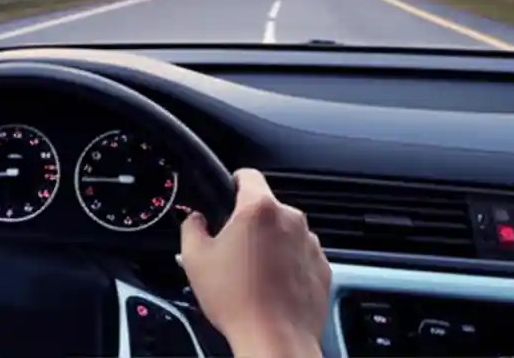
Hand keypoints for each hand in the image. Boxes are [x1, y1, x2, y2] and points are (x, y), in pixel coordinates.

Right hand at [180, 168, 330, 357]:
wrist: (274, 338)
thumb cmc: (237, 300)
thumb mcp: (196, 259)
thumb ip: (191, 227)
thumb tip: (194, 220)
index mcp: (259, 209)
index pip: (248, 174)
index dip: (233, 182)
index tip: (228, 193)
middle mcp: (291, 219)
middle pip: (266, 208)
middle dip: (249, 224)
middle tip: (231, 250)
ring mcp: (310, 243)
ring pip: (284, 233)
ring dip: (270, 245)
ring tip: (251, 274)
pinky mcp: (322, 267)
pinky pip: (300, 256)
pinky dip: (287, 265)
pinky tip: (270, 286)